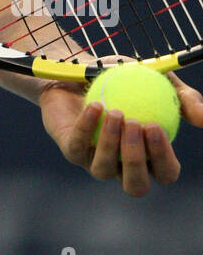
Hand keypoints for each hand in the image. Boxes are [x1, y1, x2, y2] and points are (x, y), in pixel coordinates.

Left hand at [38, 74, 202, 196]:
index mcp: (149, 156)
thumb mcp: (158, 81)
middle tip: (137, 126)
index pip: (165, 172)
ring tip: (115, 112)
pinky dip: (87, 127)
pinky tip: (96, 106)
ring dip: (111, 143)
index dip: (163, 158)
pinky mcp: (71, 149)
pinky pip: (78, 146)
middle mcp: (122, 166)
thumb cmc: (125, 80)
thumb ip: (183, 98)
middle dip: (136, 161)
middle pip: (136, 185)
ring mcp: (95, 160)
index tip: (156, 126)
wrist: (81, 69)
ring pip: (103, 170)